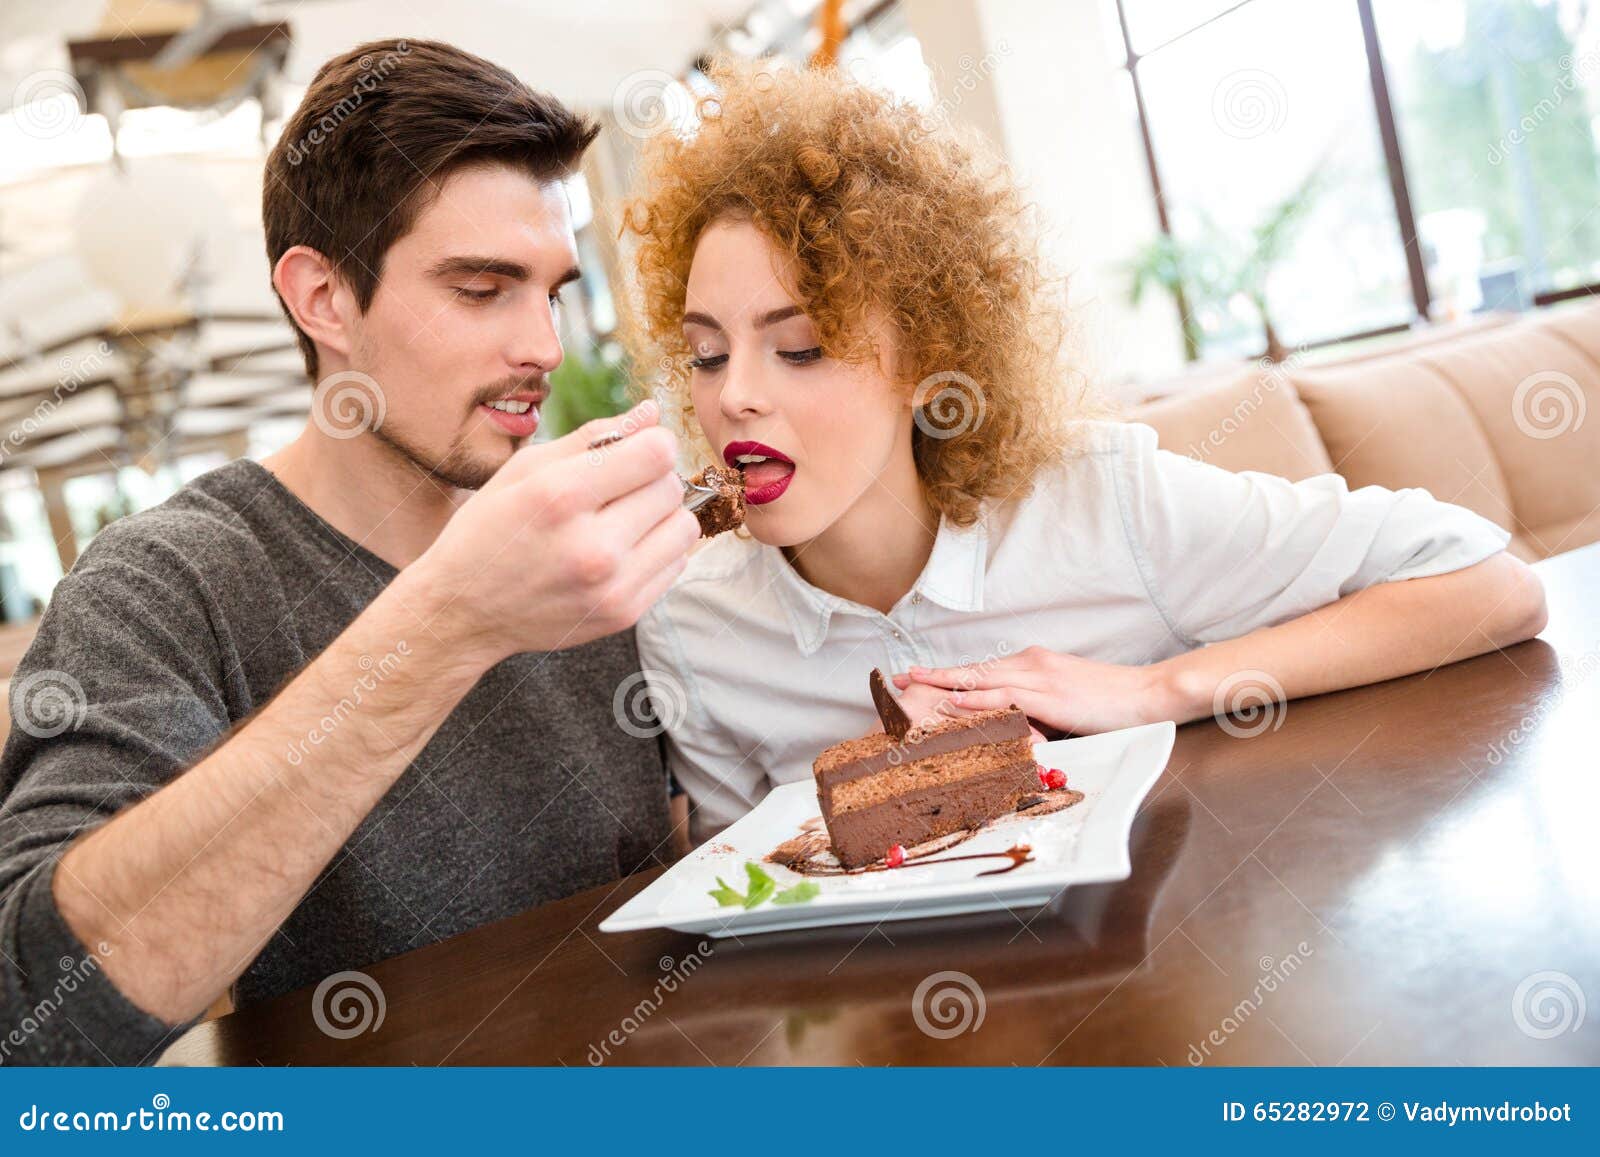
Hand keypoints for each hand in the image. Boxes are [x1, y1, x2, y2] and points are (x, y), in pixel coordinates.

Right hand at [412, 399, 700, 663]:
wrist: (465, 612)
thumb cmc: (491, 530)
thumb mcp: (526, 470)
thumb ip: (592, 437)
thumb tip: (651, 413)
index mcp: (560, 497)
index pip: (656, 453)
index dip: (652, 442)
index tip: (634, 450)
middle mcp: (591, 546)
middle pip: (672, 487)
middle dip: (652, 477)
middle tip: (618, 488)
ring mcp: (611, 586)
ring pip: (684, 527)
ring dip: (662, 515)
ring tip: (624, 518)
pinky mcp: (624, 613)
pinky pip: (676, 563)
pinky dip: (657, 549)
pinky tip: (621, 550)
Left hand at [891, 645, 1178, 736]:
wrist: (1146, 694)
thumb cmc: (1110, 702)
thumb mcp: (1065, 703)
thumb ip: (1037, 710)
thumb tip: (1015, 727)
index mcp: (1033, 664)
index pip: (983, 669)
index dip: (950, 674)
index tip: (920, 678)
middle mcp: (1031, 664)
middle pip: (972, 670)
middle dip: (934, 676)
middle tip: (899, 679)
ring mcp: (1039, 677)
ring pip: (980, 680)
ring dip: (944, 683)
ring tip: (912, 687)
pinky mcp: (1049, 696)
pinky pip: (1005, 697)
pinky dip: (976, 700)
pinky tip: (953, 702)